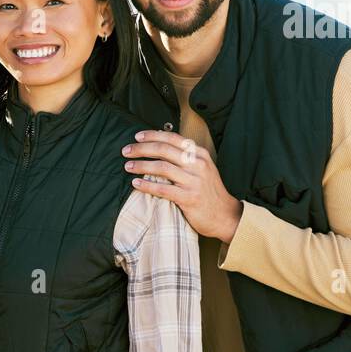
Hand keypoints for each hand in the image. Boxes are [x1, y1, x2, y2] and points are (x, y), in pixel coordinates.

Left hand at [122, 130, 243, 242]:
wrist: (224, 215)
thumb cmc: (207, 191)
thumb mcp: (201, 168)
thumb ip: (185, 157)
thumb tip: (159, 144)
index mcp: (200, 154)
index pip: (173, 138)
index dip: (153, 135)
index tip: (137, 136)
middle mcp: (198, 164)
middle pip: (164, 150)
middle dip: (142, 149)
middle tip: (126, 151)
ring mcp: (194, 181)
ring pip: (162, 168)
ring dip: (141, 166)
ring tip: (128, 166)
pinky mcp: (189, 198)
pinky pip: (163, 189)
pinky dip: (147, 185)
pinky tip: (135, 183)